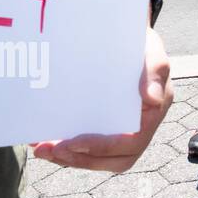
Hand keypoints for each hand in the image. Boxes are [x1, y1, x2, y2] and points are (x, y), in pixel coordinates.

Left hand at [31, 27, 172, 172]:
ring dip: (70, 158)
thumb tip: (152, 98)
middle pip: (116, 159)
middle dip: (81, 160)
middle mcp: (141, 126)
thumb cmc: (140, 44)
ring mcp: (123, 129)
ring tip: (42, 149)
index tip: (73, 143)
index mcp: (153, 112)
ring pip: (101, 158)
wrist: (124, 37)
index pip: (132, 142)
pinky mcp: (105, 126)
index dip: (102, 148)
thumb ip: (155, 70)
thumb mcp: (151, 50)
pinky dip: (66, 149)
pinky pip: (88, 148)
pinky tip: (43, 141)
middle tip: (52, 150)